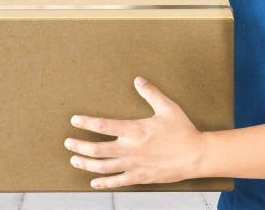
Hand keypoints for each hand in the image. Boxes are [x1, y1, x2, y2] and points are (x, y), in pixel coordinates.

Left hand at [64, 75, 204, 188]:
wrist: (196, 156)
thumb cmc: (183, 131)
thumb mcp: (167, 107)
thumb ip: (150, 93)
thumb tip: (138, 80)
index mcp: (135, 130)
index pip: (103, 126)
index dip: (86, 123)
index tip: (74, 120)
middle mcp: (130, 149)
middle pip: (97, 150)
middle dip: (79, 146)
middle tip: (68, 143)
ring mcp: (134, 165)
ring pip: (103, 168)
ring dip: (86, 164)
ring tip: (74, 160)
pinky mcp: (140, 177)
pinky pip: (117, 183)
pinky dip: (103, 184)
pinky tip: (93, 183)